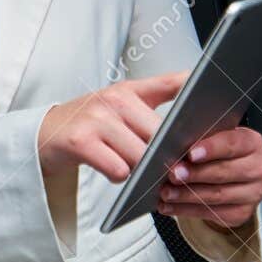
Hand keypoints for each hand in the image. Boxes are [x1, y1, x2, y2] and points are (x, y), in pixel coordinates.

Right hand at [36, 72, 184, 180]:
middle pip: (161, 134)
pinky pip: (118, 169)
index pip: (173, 84)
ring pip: (141, 155)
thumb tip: (195, 115)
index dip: (196, 94)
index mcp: (130, 89)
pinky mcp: (81, 141)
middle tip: (174, 170)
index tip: (216, 112)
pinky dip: (121, 177)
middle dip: (169, 155)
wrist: (44, 134)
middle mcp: (114, 99)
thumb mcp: (122, 105)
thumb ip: (156, 105)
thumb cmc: (91, 123)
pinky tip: (114, 172)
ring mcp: (97, 119)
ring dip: (143, 171)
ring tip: (137, 171)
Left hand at [157, 126, 261, 227]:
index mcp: (251, 143)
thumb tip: (166, 136)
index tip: (191, 153)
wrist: (233, 174)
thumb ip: (195, 134)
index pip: (232, 144)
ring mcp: (252, 193)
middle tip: (173, 174)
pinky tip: (170, 205)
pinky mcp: (241, 213)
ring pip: (216, 195)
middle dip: (195, 174)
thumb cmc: (219, 151)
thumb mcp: (212, 136)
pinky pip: (211, 213)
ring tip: (166, 192)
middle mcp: (257, 168)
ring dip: (187, 195)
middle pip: (224, 172)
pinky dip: (186, 210)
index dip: (210, 149)